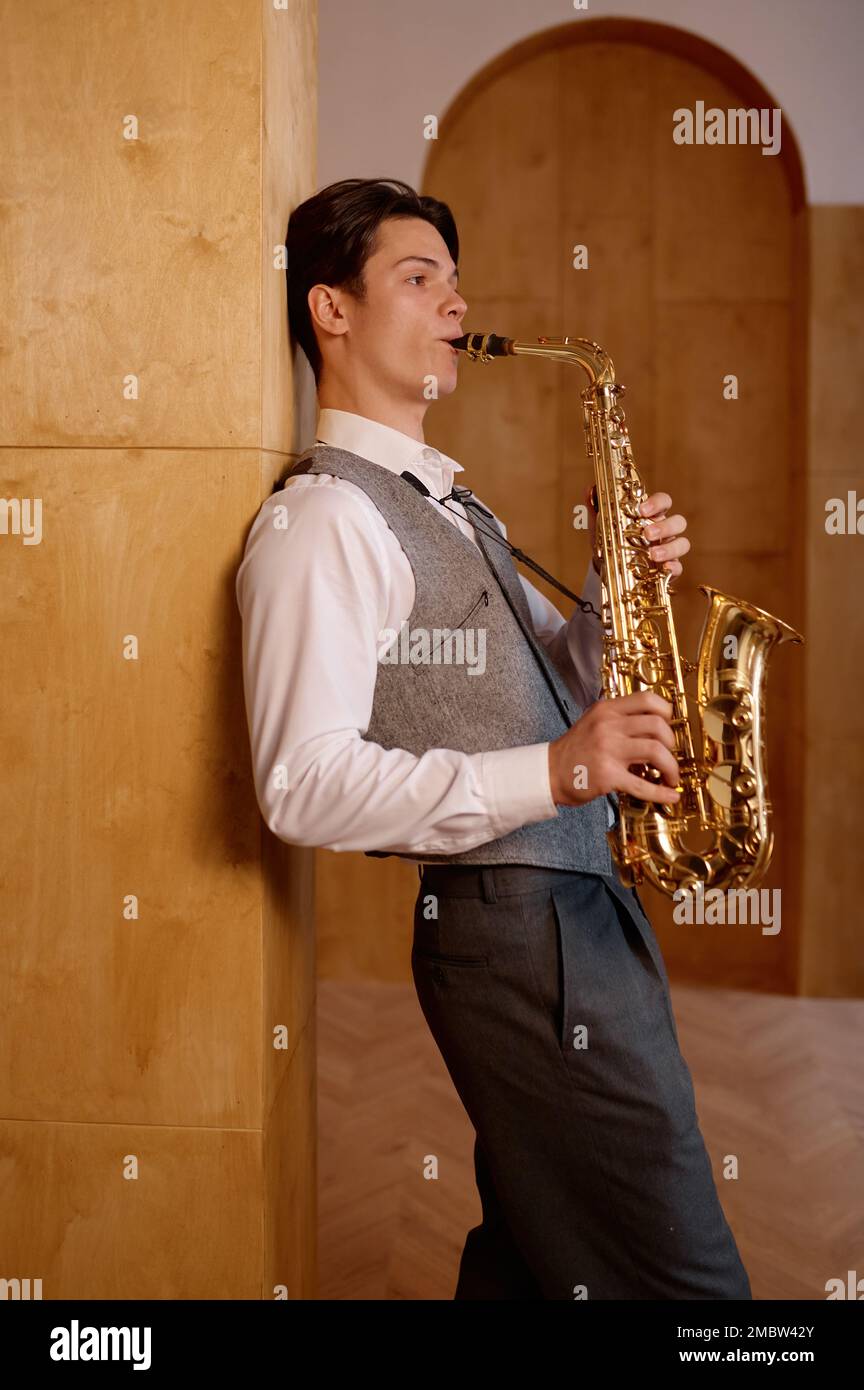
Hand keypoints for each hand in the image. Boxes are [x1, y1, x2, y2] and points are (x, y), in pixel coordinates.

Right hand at [548, 691, 680, 806]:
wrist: (549, 772)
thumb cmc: (575, 749)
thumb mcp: (594, 721)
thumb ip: (621, 718)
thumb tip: (657, 726)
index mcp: (607, 709)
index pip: (647, 699)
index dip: (666, 712)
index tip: (668, 725)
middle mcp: (608, 726)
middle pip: (658, 725)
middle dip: (671, 743)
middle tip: (668, 754)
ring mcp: (608, 750)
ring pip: (656, 751)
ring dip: (671, 766)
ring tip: (671, 776)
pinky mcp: (608, 776)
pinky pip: (643, 785)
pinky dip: (662, 793)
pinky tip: (670, 796)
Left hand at [585, 487, 690, 577]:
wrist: (606, 566)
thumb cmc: (609, 539)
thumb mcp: (600, 523)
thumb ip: (596, 505)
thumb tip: (590, 488)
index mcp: (651, 515)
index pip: (664, 502)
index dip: (657, 503)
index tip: (642, 509)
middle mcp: (664, 530)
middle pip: (678, 522)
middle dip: (665, 526)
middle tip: (647, 533)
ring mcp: (668, 549)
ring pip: (682, 543)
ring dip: (670, 548)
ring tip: (652, 554)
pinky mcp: (668, 569)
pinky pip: (679, 567)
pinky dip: (674, 567)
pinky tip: (664, 568)